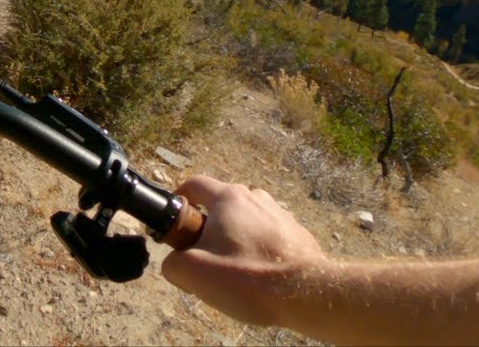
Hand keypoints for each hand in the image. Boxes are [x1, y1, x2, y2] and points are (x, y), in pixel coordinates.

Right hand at [160, 175, 327, 326]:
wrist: (307, 294)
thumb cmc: (248, 279)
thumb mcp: (193, 273)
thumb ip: (172, 263)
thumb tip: (175, 263)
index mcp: (228, 198)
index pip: (194, 184)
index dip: (178, 199)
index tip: (176, 220)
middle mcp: (255, 197)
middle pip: (220, 205)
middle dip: (208, 228)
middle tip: (205, 257)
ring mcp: (279, 213)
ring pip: (246, 221)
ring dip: (235, 238)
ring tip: (234, 270)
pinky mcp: (297, 233)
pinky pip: (268, 235)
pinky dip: (258, 249)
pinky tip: (259, 275)